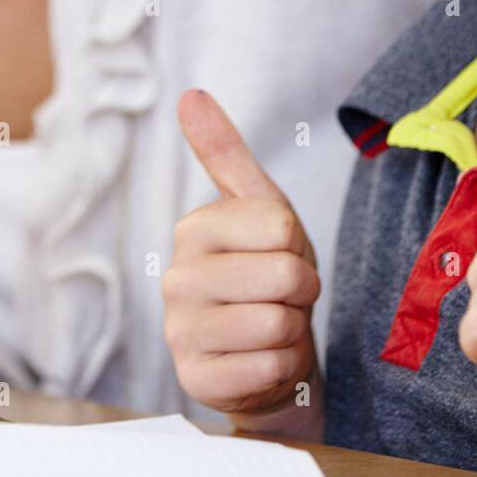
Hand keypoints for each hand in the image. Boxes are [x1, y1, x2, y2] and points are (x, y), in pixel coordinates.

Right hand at [162, 90, 321, 432]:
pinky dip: (283, 366)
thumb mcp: (260, 208)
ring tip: (272, 325)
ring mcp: (180, 334)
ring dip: (293, 329)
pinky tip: (262, 361)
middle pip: (284, 276)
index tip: (280, 255)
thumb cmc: (267, 272)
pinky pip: (272, 367)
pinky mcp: (195, 382)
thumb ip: (226, 151)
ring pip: (279, 324)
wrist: (266, 354)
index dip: (297, 245)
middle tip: (282, 296)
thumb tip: (189, 94)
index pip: (281, 225)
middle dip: (301, 289)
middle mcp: (175, 279)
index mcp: (193, 230)